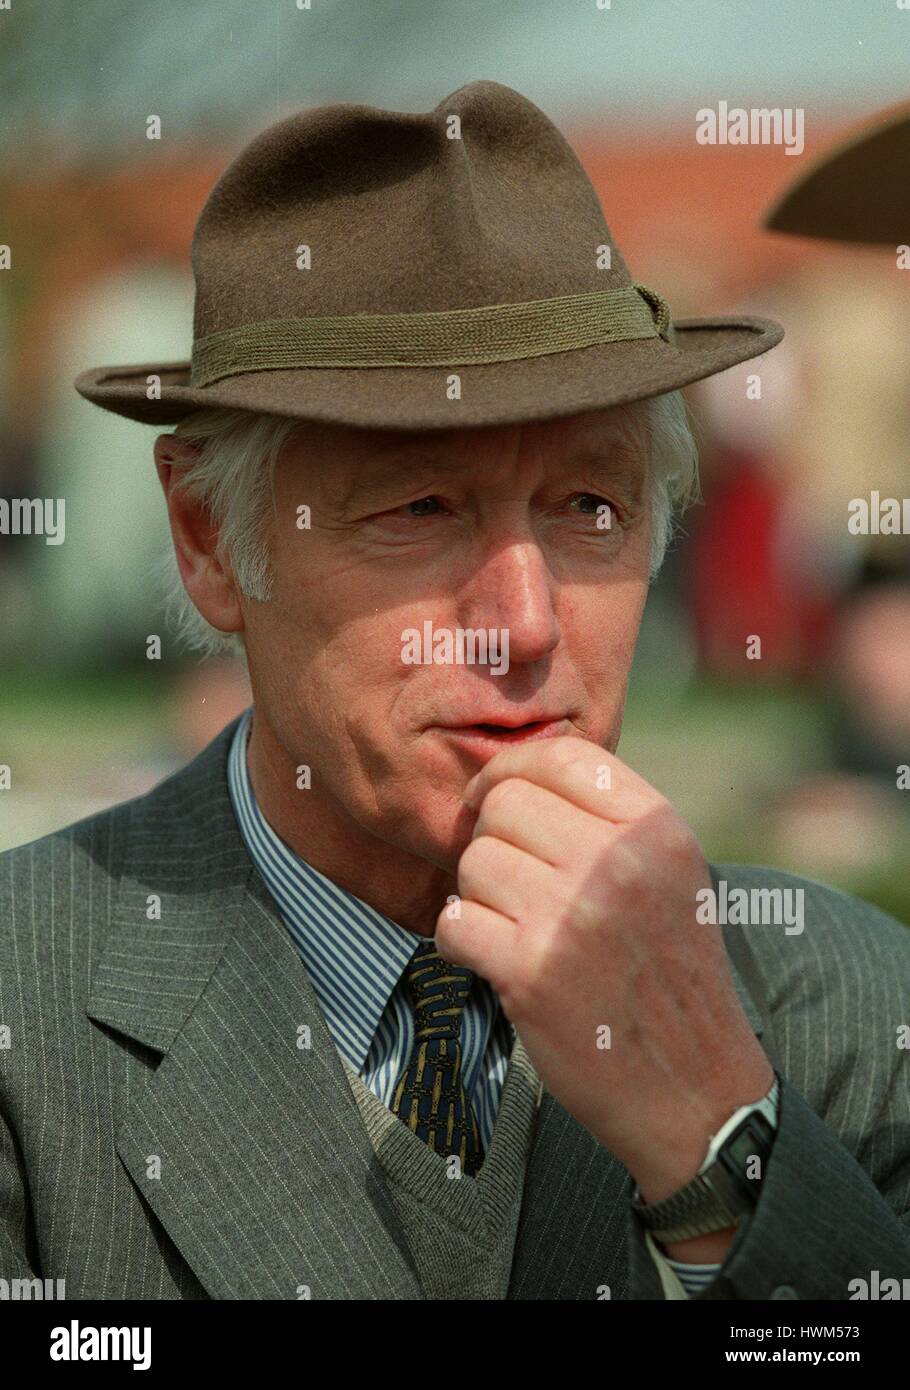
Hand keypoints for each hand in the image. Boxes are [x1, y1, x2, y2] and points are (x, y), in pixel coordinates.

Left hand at [436, 735, 773, 1209]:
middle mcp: (617, 862)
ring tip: (514, 926)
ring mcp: (572, 916)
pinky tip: (493, 959)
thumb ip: (608, 820)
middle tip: (509, 882)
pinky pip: (453, 920)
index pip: (562, 754)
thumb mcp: (670, 876)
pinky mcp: (531, 973)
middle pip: (505, 805)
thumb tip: (517, 773)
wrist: (695, 1090)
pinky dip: (460, 941)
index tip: (493, 800)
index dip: (512, 770)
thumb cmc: (670, 975)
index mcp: (657, 830)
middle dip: (491, 839)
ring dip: (478, 895)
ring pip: (474, 861)